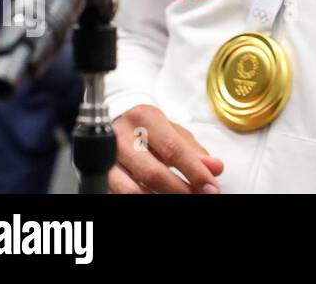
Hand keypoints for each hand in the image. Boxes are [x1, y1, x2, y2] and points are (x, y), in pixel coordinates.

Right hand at [108, 104, 223, 193]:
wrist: (116, 125)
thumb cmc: (148, 128)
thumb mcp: (174, 132)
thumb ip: (195, 151)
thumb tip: (214, 168)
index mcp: (144, 117)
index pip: (173, 149)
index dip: (195, 172)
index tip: (211, 186)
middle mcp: (121, 135)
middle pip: (153, 173)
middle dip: (181, 190)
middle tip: (199, 195)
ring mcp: (107, 157)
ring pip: (133, 189)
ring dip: (161, 197)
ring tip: (180, 197)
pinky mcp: (100, 174)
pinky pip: (121, 194)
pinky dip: (143, 197)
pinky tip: (157, 196)